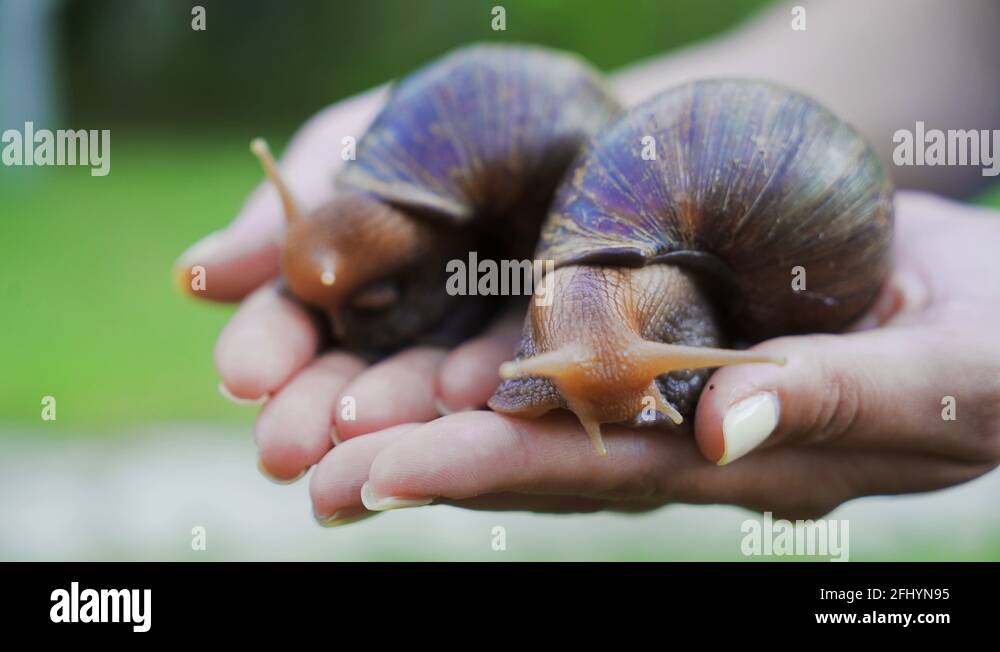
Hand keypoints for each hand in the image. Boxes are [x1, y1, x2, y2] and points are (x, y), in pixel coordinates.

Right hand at [173, 87, 523, 481]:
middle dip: (313, 410)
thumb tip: (193, 280)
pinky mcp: (541, 350)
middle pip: (349, 376)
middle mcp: (398, 323)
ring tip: (363, 430)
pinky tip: (464, 388)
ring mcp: (467, 343)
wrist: (575, 110)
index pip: (289, 322)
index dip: (267, 347)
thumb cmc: (453, 118)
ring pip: (424, 388)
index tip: (243, 375)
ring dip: (391, 413)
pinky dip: (488, 379)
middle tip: (282, 450)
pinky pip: (514, 368)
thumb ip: (290, 212)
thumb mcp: (359, 145)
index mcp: (338, 276)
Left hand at [308, 191, 999, 523]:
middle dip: (431, 463)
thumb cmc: (992, 356)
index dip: (493, 472)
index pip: (598, 474)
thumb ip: (824, 403)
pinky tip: (431, 353)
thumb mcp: (933, 381)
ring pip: (546, 407)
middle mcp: (690, 439)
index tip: (386, 475)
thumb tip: (716, 428)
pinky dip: (503, 350)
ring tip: (336, 426)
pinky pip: (582, 346)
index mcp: (741, 464)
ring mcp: (680, 390)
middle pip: (544, 454)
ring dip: (444, 413)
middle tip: (316, 475)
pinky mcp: (682, 335)